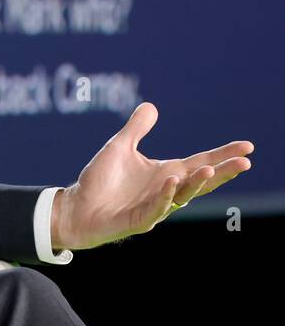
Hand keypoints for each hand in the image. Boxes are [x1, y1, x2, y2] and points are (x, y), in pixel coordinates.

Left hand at [51, 102, 252, 250]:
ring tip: (209, 170)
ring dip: (196, 183)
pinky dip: (165, 195)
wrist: (77, 207)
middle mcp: (166, 190)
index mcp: (166, 173)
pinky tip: (171, 181)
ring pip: (182, 195)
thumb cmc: (99, 180)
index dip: (223, 155)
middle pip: (201, 181)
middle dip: (223, 172)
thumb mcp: (119, 148)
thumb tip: (151, 106)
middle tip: (245, 162)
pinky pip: (156, 207)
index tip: (247, 146)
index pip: (201, 162)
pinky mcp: (140, 219)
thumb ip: (136, 129)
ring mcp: (155, 206)